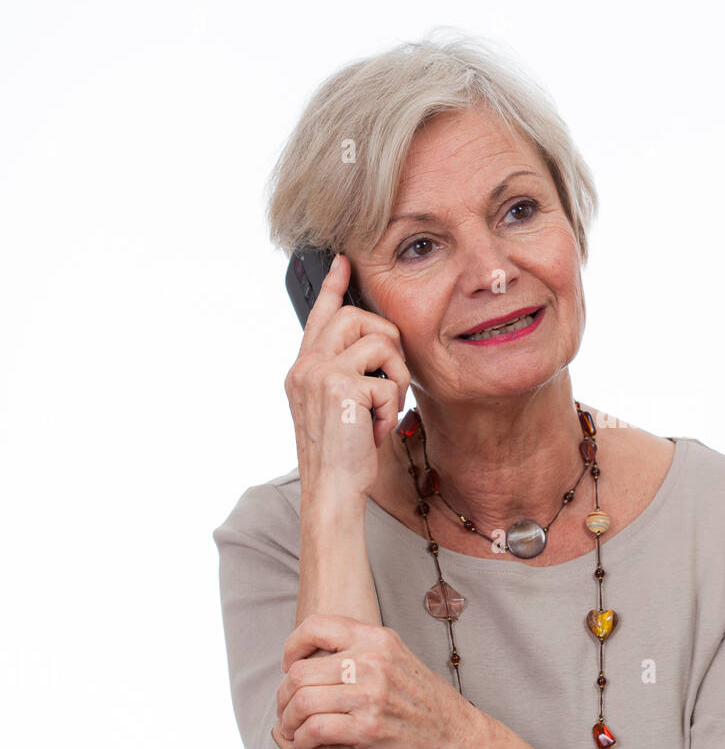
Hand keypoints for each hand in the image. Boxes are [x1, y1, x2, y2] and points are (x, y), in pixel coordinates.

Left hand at [275, 613, 483, 748]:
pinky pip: (314, 730)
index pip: (317, 626)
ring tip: (293, 730)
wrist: (458, 738)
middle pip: (300, 672)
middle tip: (286, 709)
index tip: (289, 665)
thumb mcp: (398, 659)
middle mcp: (373, 662)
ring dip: (288, 721)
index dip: (292, 646)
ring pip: (301, 702)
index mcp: (378, 639)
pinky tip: (306, 744)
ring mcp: (370, 695)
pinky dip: (302, 740)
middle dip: (283, 695)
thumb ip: (362, 651)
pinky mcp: (367, 728)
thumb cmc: (426, 703)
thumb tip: (315, 654)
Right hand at [283, 253, 412, 504]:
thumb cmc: (342, 454)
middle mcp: (305, 366)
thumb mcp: (340, 407)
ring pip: (379, 342)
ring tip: (384, 407)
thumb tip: (378, 347)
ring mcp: (318, 374)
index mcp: (304, 368)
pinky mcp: (339, 388)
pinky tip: (375, 429)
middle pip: (357, 316)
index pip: (320, 314)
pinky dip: (390, 408)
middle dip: (388, 340)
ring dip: (396, 376)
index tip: (344, 260)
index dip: (334, 286)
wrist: (332, 488)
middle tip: (392, 376)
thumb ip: (348, 374)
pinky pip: (387, 381)